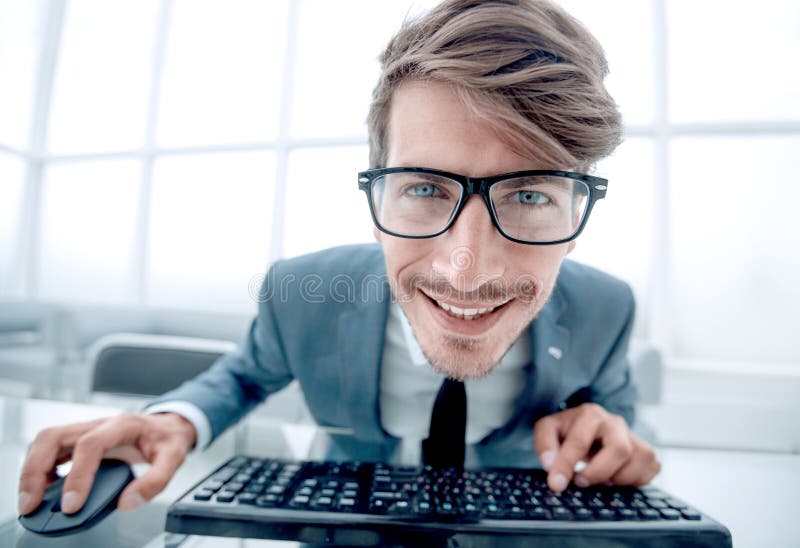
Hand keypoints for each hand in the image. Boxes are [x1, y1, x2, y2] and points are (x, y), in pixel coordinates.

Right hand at [18, 412, 196, 515]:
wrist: (169, 425)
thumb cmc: (168, 439)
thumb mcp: (174, 458)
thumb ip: (154, 482)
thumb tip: (127, 504)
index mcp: (122, 425)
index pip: (90, 445)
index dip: (77, 475)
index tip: (71, 504)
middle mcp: (99, 424)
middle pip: (55, 437)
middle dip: (36, 470)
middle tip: (32, 503)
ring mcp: (86, 429)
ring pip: (46, 441)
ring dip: (32, 469)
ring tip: (31, 499)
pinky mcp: (79, 439)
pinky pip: (51, 449)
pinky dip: (39, 468)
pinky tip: (42, 488)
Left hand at [534, 403, 659, 491]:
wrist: (587, 427)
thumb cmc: (568, 430)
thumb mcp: (548, 429)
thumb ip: (545, 444)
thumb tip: (551, 466)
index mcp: (590, 414)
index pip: (580, 441)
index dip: (566, 465)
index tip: (556, 484)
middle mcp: (616, 423)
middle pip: (620, 450)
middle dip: (598, 472)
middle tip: (581, 481)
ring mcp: (634, 437)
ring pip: (640, 460)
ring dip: (618, 478)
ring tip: (600, 479)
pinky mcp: (647, 452)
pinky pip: (652, 469)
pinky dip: (636, 480)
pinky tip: (617, 478)